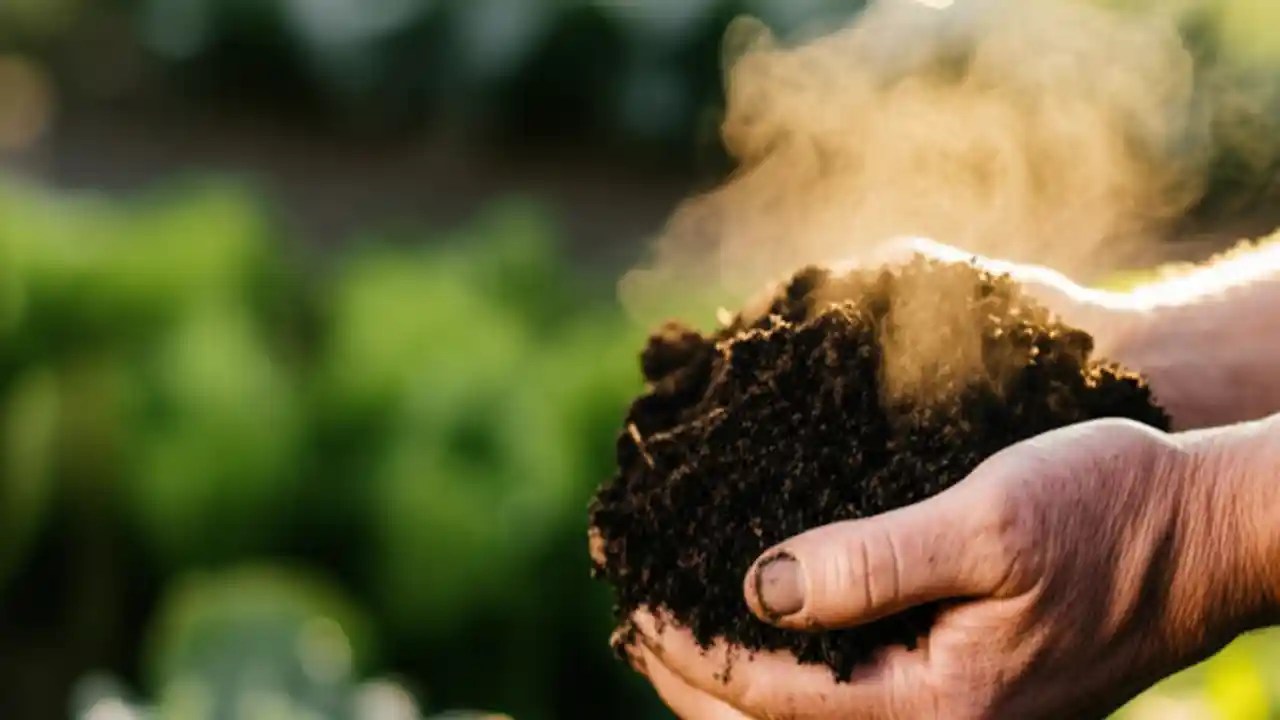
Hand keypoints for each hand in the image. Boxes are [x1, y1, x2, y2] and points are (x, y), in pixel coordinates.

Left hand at [625, 417, 1279, 718]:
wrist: (1204, 533)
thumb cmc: (1109, 513)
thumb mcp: (986, 525)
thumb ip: (869, 564)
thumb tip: (757, 587)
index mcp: (934, 705)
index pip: (767, 696)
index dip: (686, 650)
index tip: (633, 601)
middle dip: (691, 679)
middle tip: (633, 620)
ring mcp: (952, 717)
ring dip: (730, 680)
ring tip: (671, 629)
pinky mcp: (964, 692)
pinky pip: (847, 698)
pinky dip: (786, 669)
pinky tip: (763, 625)